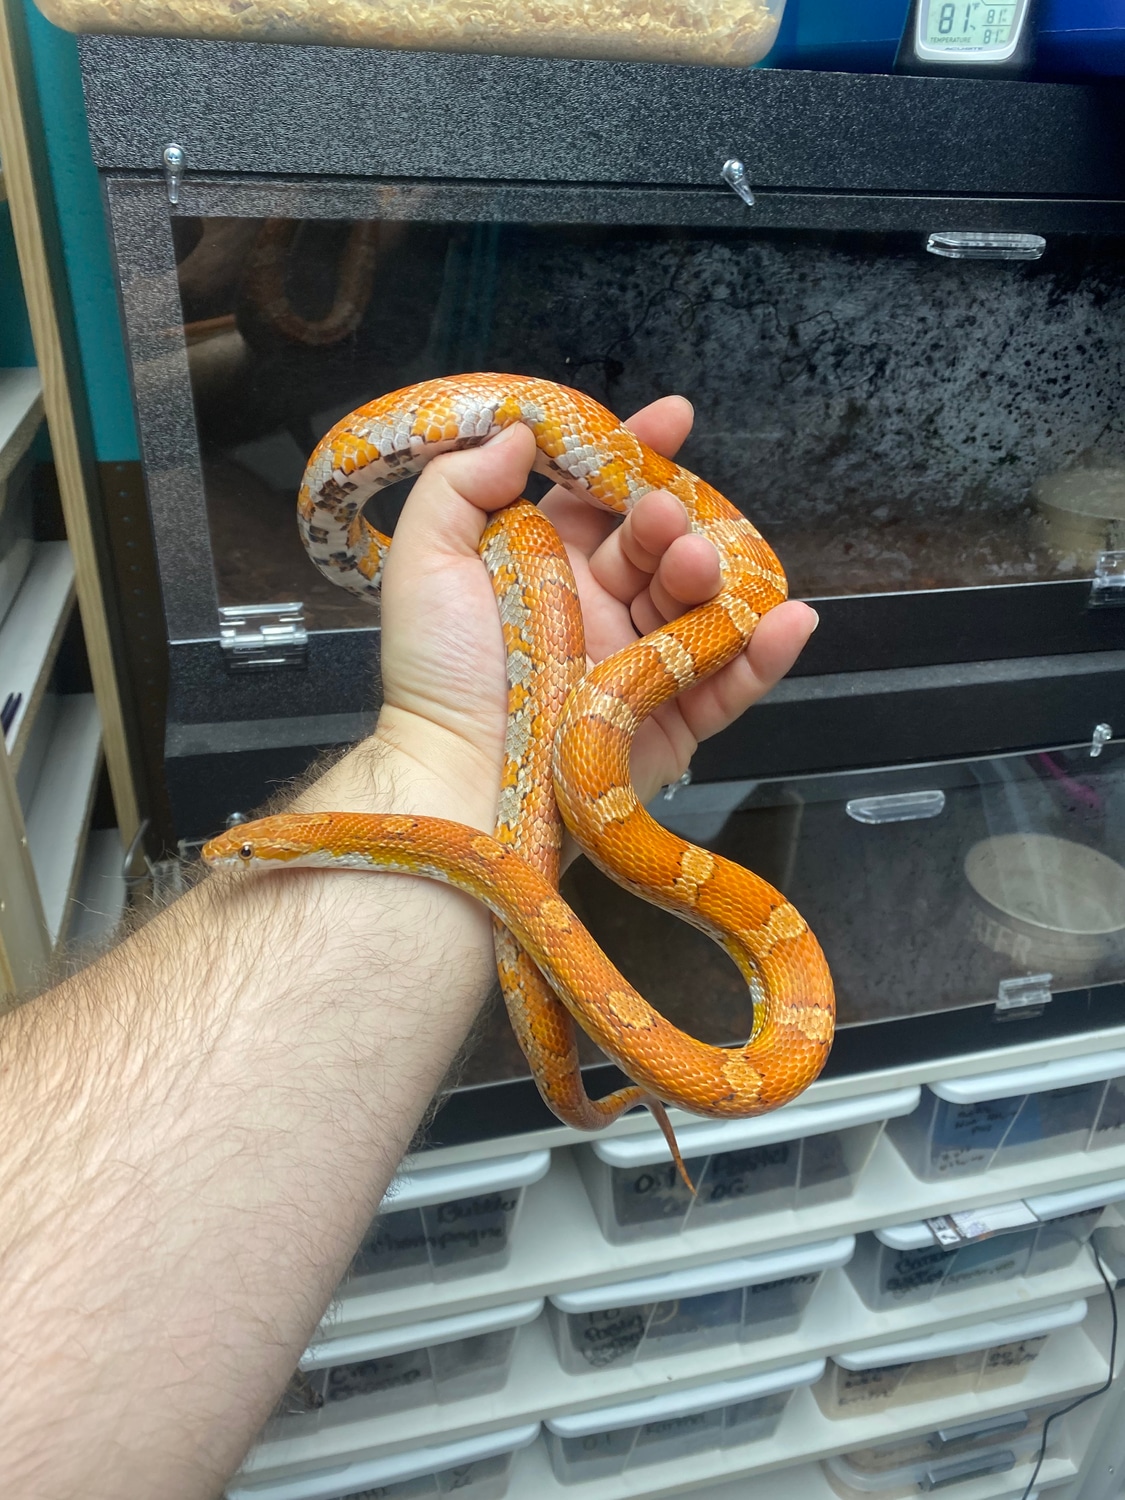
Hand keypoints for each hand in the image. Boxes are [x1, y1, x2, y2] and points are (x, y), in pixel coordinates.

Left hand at [314, 394, 816, 827]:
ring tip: (701, 565)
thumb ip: (460, 485)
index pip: (603, 500)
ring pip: (698, 607)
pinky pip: (729, 685)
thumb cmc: (438, 669)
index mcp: (549, 566)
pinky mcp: (670, 724)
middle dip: (673, 523)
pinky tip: (790, 619)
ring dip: (712, 578)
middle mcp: (600, 609)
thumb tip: (519, 432)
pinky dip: (766, 656)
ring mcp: (639, 665)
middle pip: (658, 550)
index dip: (638, 456)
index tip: (673, 418)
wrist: (459, 770)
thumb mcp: (426, 559)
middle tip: (668, 520)